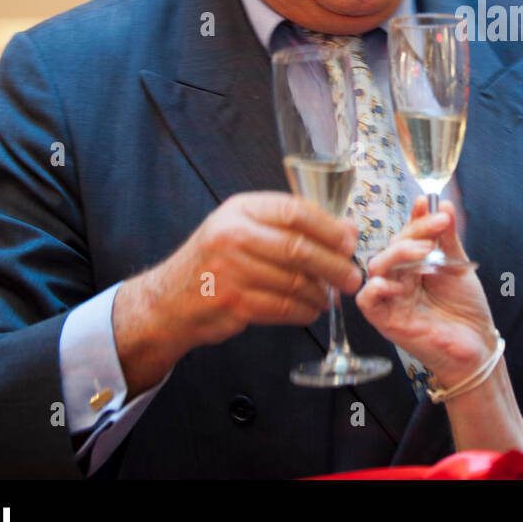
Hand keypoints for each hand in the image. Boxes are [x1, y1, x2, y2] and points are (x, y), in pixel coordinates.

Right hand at [113, 192, 361, 393]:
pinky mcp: (233, 304)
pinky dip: (304, 311)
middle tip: (353, 277)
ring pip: (294, 282)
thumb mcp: (243, 227)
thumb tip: (347, 229)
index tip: (351, 241)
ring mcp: (231, 271)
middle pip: (299, 249)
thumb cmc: (216, 261)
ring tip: (331, 297)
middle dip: (334, 265)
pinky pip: (283, 308)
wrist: (168, 301)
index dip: (329, 227)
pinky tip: (311, 310)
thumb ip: (290, 225)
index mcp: (241, 210)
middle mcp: (233, 236)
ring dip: (321, 293)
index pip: (295, 211)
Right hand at [356, 200, 497, 388]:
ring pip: (377, 267)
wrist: (477, 345)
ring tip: (425, 250)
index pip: (407, 236)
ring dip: (398, 253)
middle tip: (438, 225)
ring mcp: (391, 299)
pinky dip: (376, 288)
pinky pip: (367, 301)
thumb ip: (447, 238)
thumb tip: (445, 205)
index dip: (416, 219)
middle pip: (392, 246)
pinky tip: (396, 283)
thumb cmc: (466, 308)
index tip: (431, 204)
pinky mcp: (386, 320)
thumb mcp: (458, 266)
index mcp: (414, 265)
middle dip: (414, 232)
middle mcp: (399, 279)